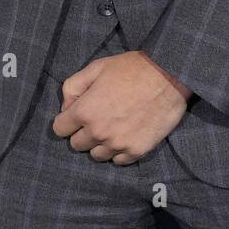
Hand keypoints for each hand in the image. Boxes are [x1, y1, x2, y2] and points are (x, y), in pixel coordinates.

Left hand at [53, 50, 191, 164]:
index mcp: (84, 111)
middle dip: (82, 133)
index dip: (66, 120)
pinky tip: (125, 135)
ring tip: (112, 127)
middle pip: (77, 145)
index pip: (59, 129)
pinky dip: (119, 151)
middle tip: (97, 119)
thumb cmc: (131, 68)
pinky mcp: (137, 151)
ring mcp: (118, 144)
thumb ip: (73, 87)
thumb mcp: (96, 68)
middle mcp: (98, 132)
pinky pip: (118, 161)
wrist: (168, 76)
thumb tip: (66, 107)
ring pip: (97, 155)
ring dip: (100, 144)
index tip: (76, 115)